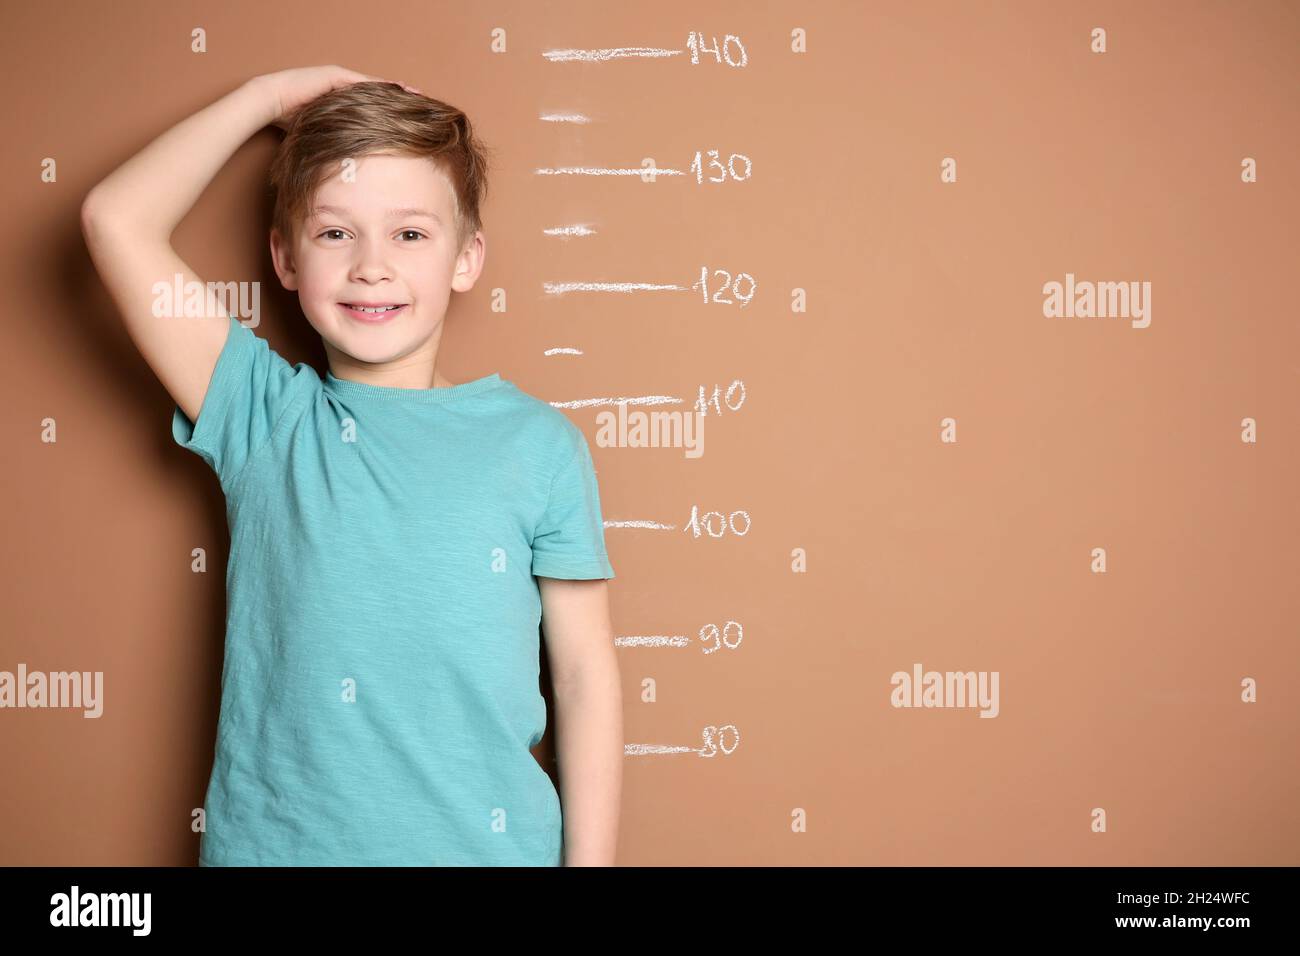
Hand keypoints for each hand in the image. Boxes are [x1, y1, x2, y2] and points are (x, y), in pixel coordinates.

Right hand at [253, 65, 424, 130]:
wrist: (269, 103)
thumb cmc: (290, 126)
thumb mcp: (321, 138)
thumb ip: (338, 147)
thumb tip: (350, 174)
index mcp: (340, 105)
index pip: (371, 108)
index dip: (390, 113)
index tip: (410, 120)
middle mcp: (341, 90)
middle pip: (376, 94)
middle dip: (399, 100)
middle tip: (422, 105)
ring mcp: (338, 80)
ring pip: (373, 86)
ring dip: (395, 91)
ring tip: (416, 95)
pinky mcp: (335, 76)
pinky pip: (363, 82)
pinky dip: (381, 86)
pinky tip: (398, 89)